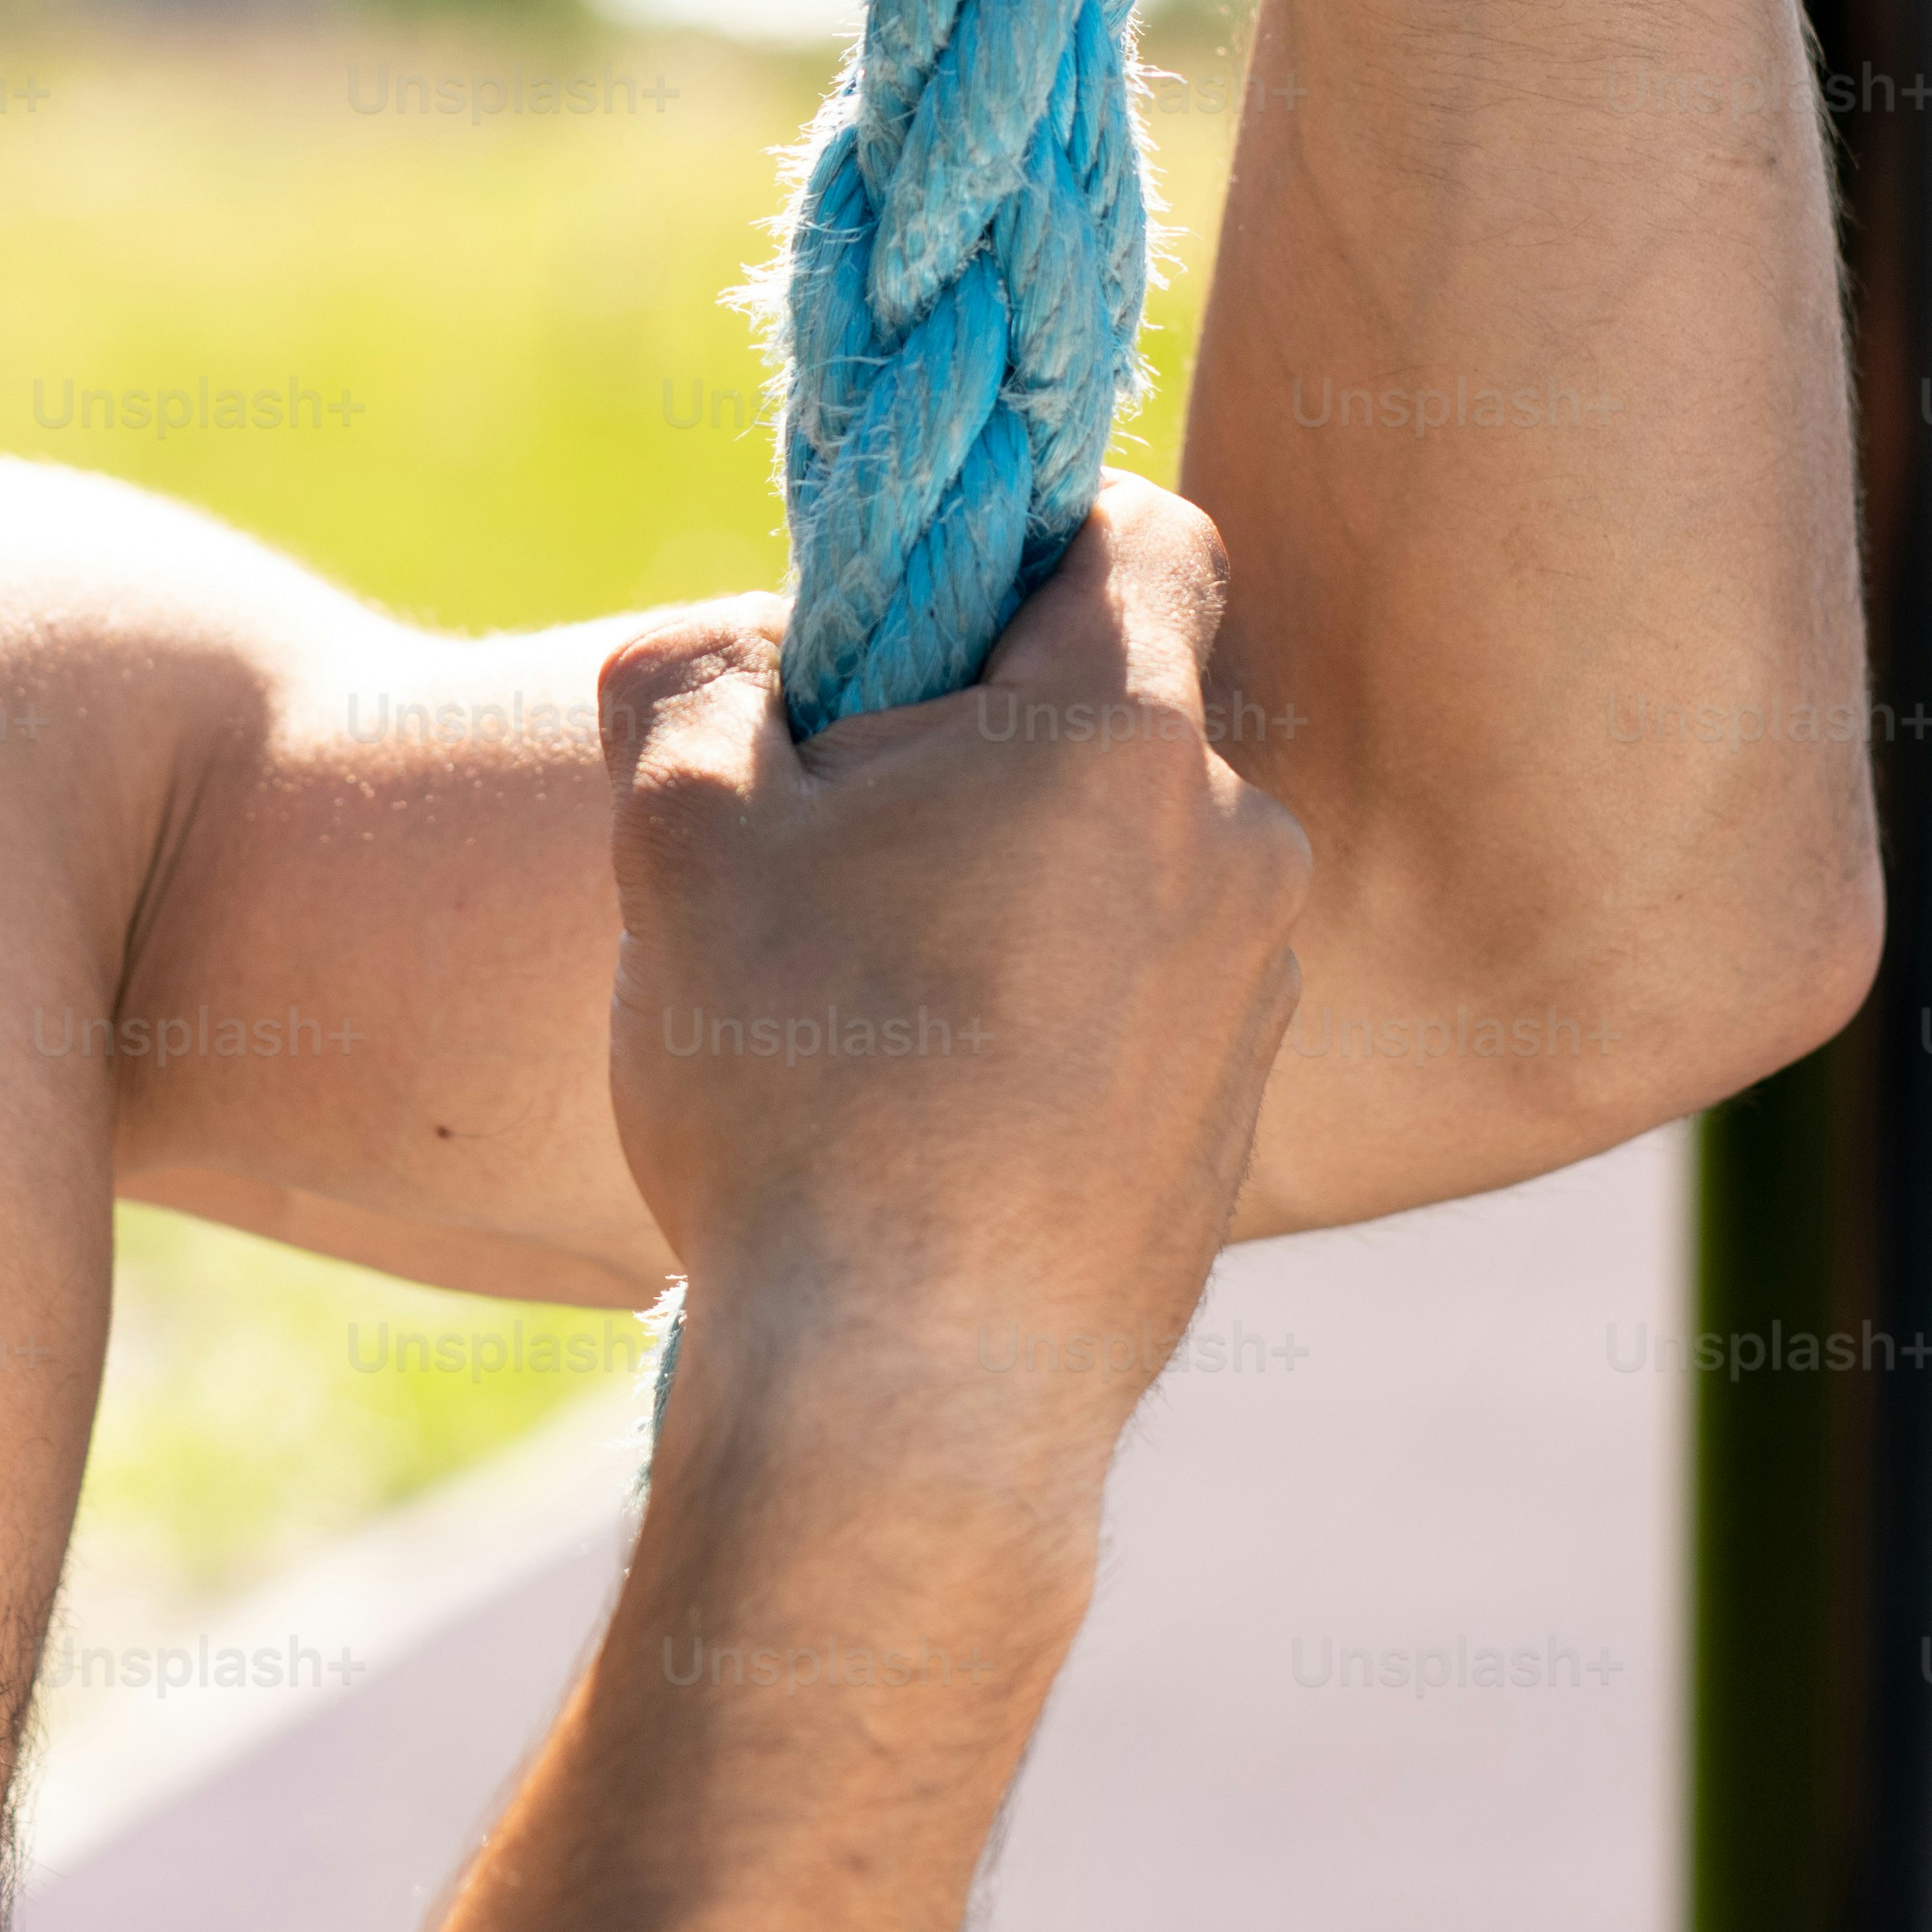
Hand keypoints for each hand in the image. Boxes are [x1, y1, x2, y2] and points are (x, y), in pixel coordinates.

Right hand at [596, 478, 1308, 1475]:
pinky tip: (921, 1108)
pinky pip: (1138, 999)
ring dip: (1010, 885)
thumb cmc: (795, 1093)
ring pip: (1124, 865)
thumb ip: (699, 690)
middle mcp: (1239, 846)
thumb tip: (737, 660)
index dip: (1018, 536)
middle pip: (1111, 710)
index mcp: (1125, 737)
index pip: (1140, 528)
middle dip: (980, 741)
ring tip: (861, 998)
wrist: (907, 1403)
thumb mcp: (680, 845)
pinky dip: (1045, 1010)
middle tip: (830, 838)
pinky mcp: (1229, 1124)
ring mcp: (1251, 996)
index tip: (902, 622)